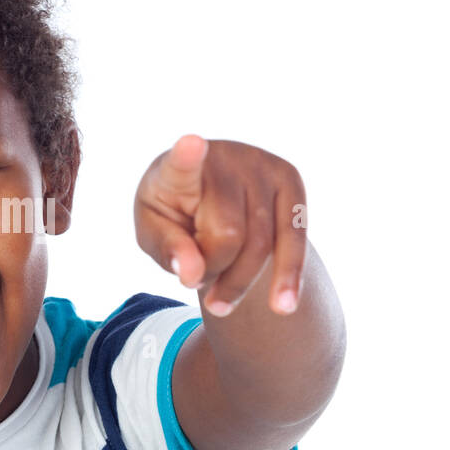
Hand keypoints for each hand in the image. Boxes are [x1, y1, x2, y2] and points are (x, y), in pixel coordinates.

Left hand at [134, 135, 307, 315]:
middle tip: (199, 280)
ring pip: (261, 244)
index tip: (192, 144)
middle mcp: (223, 159)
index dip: (188, 157)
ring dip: (240, 282)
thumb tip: (193, 275)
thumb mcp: (155, 235)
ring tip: (220, 302)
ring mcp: (260, 165)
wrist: (210, 196)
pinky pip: (294, 237)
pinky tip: (283, 305)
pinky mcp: (289, 179)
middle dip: (215, 270)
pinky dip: (288, 276)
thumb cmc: (174, 216)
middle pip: (228, 235)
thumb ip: (169, 252)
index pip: (182, 165)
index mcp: (175, 170)